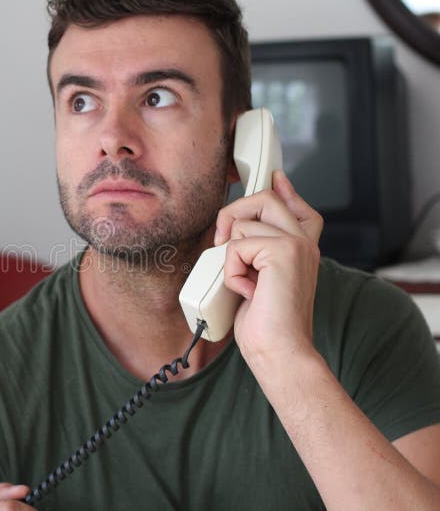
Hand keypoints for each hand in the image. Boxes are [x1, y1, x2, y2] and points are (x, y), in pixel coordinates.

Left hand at [214, 170, 322, 364]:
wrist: (279, 351)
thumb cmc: (266, 325)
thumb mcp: (256, 280)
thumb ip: (253, 253)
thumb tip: (234, 231)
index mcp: (303, 249)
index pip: (297, 206)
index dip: (283, 189)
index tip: (275, 177)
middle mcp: (304, 243)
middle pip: (265, 198)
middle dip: (233, 214)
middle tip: (223, 244)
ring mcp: (297, 244)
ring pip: (243, 221)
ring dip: (230, 255)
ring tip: (246, 282)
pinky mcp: (284, 251)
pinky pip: (237, 244)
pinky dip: (232, 270)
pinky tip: (249, 290)